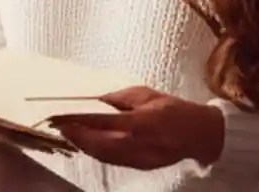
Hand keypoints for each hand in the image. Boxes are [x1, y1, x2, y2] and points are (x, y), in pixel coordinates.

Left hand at [48, 86, 224, 169]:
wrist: (200, 134)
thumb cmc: (174, 109)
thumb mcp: (147, 94)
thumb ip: (120, 98)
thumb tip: (96, 99)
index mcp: (142, 122)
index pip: (103, 122)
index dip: (79, 120)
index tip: (62, 115)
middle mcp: (139, 143)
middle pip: (98, 144)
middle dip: (76, 136)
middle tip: (58, 126)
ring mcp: (140, 158)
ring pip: (103, 155)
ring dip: (83, 145)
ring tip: (69, 133)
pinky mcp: (141, 165)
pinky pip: (113, 160)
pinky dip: (97, 152)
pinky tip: (87, 143)